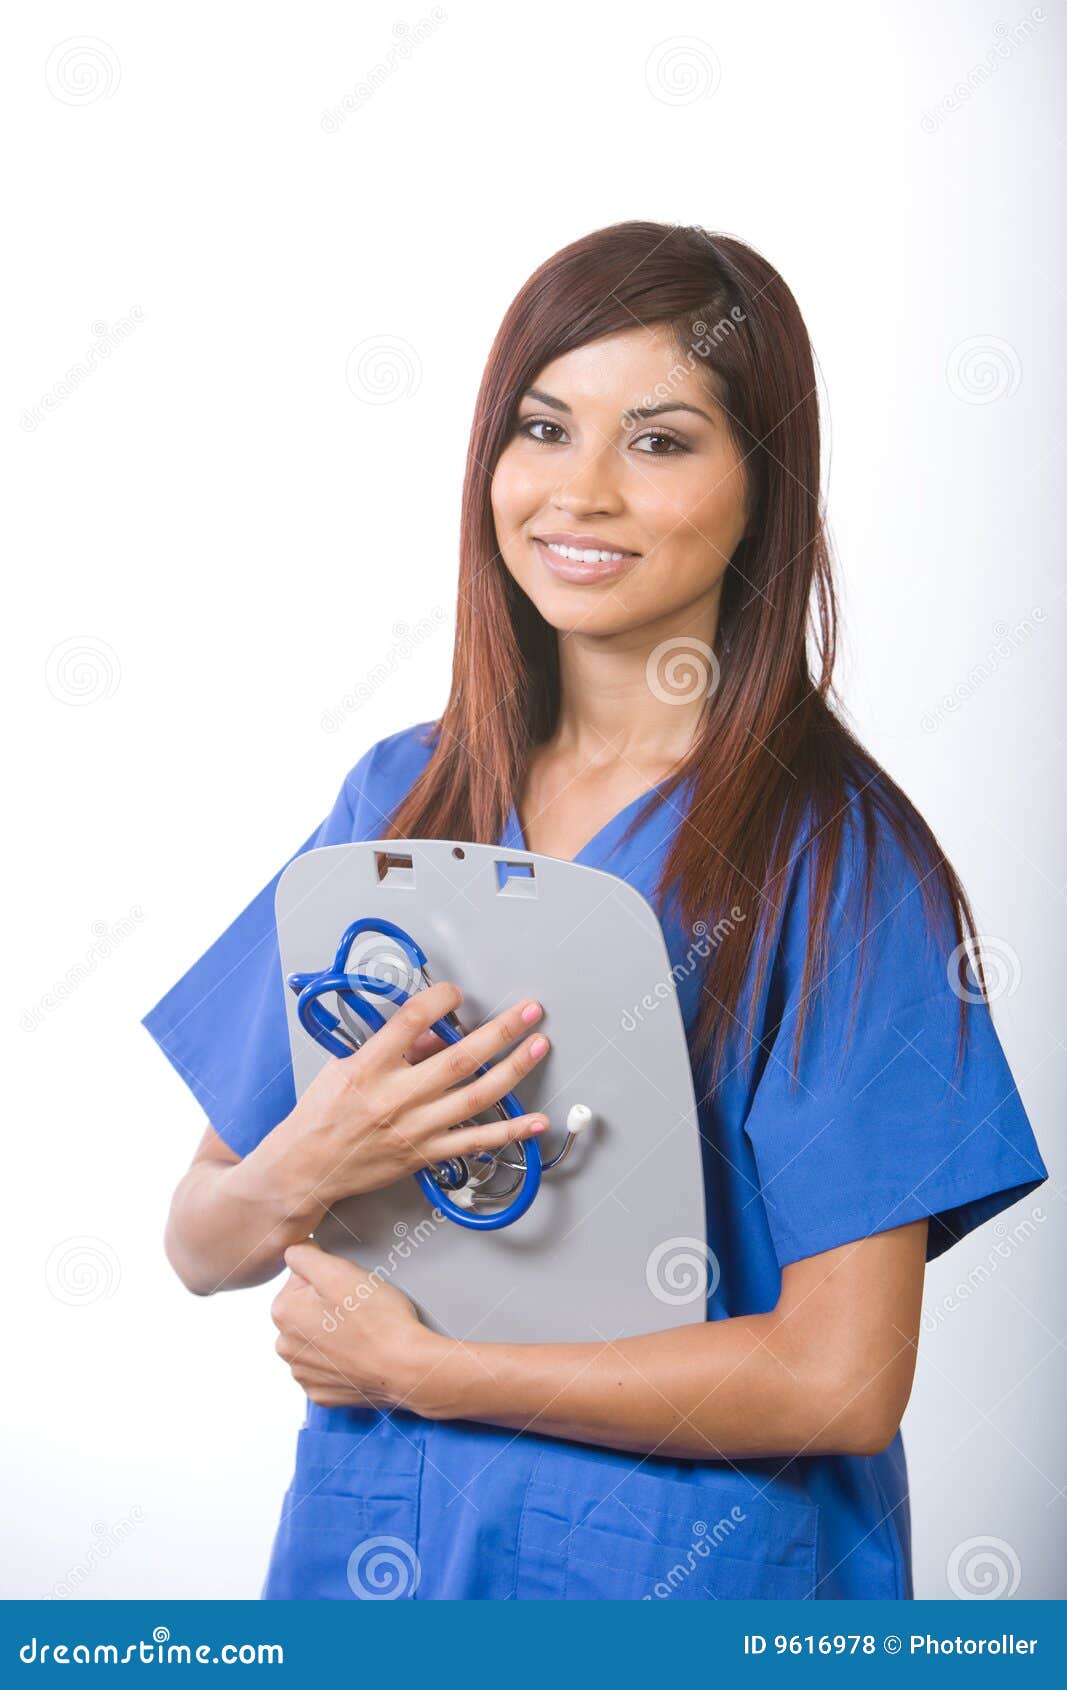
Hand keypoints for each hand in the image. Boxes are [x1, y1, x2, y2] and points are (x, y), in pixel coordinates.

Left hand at [270, 1241, 436, 1409]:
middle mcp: (285, 1346)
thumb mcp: (339, 1271)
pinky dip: (340, 1359)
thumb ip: (304, 1255)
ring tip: (361, 1332)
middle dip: (326, 1304)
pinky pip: (326, 1366)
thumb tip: (293, 1252)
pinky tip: (359, 1354)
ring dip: (332, 1332)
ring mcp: (302, 1373)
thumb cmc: (377, 1319)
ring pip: (315, 1338)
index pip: (299, 1278)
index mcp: (283, 1312)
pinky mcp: (320, 1392)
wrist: (406, 1367)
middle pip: (304, 1309)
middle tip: (358, 1309)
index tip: (347, 1289)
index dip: (326, 1277)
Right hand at [276, 982, 550, 1208]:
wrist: (307, 1168)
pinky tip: (536, 1121)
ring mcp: (415, 1128)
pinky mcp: (426, 1154)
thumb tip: (435, 1031)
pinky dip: (510, 1132)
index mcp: (369, 1067)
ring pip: (476, 1096)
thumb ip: (392, 1047)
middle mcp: (395, 1097)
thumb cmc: (322, 1114)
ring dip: (514, 1069)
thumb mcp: (345, 1064)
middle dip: (501, 1031)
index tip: (456, 992)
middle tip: (529, 1012)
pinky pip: (476, 1142)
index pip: (411, 1021)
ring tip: (538, 1046)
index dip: (440, 1000)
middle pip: (459, 1059)